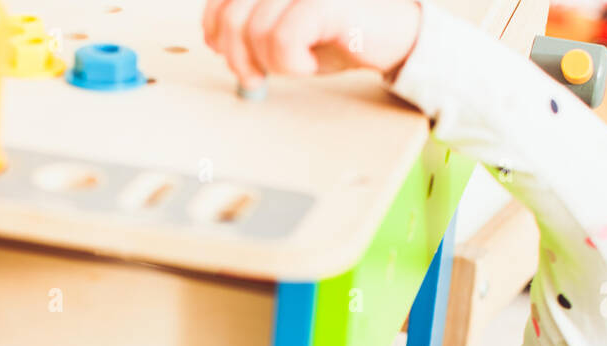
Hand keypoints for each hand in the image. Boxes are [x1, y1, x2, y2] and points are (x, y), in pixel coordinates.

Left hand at [202, 0, 422, 87]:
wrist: (392, 37)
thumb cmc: (339, 32)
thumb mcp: (284, 28)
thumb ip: (250, 25)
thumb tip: (215, 39)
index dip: (213, 25)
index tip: (220, 50)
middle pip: (233, 15)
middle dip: (237, 55)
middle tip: (254, 77)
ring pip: (256, 30)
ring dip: (270, 62)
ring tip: (294, 66)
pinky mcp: (324, 2)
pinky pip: (283, 39)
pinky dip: (291, 63)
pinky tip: (307, 65)